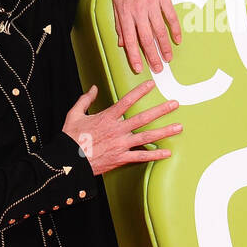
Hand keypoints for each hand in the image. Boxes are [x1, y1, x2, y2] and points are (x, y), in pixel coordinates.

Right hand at [61, 78, 180, 175]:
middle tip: (175, 104)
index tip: (151, 84)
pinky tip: (167, 153)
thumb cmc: (70, 138)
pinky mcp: (121, 158)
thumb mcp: (74, 114)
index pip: (127, 101)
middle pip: (143, 118)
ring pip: (146, 137)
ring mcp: (120, 145)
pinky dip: (155, 155)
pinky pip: (141, 157)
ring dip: (164, 132)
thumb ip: (85, 100)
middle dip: (161, 110)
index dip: (140, 91)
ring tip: (178, 127)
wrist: (68, 162)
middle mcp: (116, 130)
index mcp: (106, 117)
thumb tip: (94, 88)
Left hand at [111, 0, 181, 73]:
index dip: (134, 56)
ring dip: (164, 46)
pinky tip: (177, 39)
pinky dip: (175, 29)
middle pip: (146, 38)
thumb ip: (120, 24)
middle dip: (152, 56)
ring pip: (159, 30)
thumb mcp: (115, 2)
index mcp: (125, 13)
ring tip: (168, 58)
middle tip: (159, 69)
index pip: (130, 40)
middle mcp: (138, 11)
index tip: (139, 69)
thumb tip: (122, 42)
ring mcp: (151, 3)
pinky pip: (170, 16)